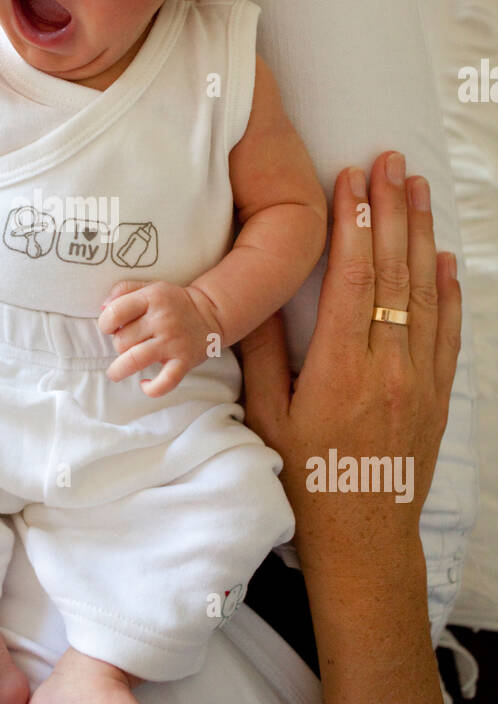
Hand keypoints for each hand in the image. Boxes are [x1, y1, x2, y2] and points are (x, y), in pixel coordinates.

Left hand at [98, 279, 219, 396]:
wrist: (210, 312)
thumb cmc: (172, 302)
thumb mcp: (150, 287)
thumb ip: (123, 291)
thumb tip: (102, 308)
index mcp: (151, 298)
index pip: (115, 312)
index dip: (105, 323)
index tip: (110, 328)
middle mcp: (162, 320)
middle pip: (122, 340)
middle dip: (118, 344)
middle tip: (128, 343)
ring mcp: (173, 342)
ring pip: (134, 360)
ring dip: (119, 370)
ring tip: (115, 373)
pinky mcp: (184, 361)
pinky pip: (165, 382)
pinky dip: (152, 388)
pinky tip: (145, 384)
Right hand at [238, 151, 460, 587]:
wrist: (363, 542)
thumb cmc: (306, 481)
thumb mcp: (268, 419)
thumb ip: (264, 354)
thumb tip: (256, 297)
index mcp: (342, 369)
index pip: (355, 278)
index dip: (355, 223)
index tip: (351, 180)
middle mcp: (389, 367)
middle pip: (396, 272)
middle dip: (392, 210)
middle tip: (391, 162)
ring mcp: (420, 379)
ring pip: (426, 292)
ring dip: (422, 235)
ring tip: (417, 188)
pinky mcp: (436, 394)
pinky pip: (447, 330)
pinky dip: (447, 289)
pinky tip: (443, 257)